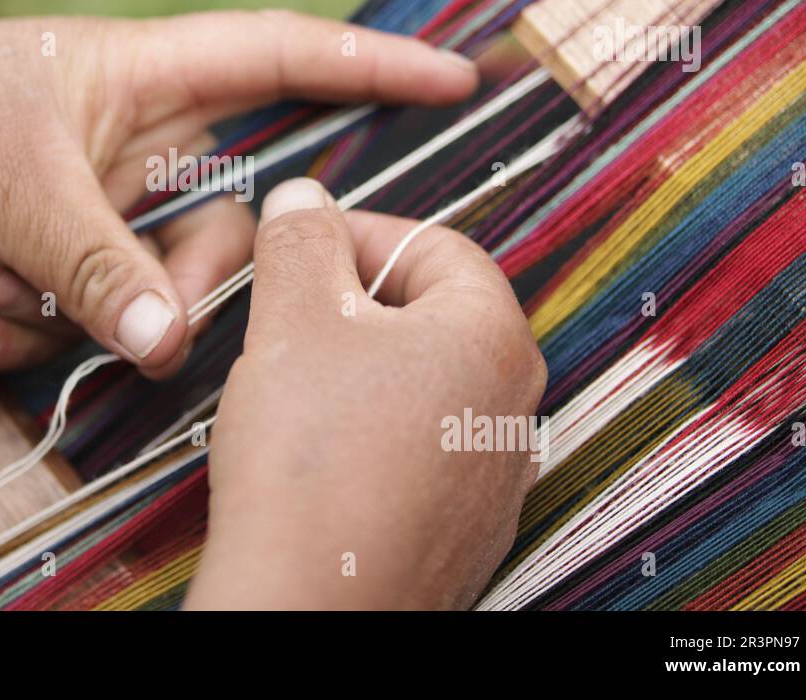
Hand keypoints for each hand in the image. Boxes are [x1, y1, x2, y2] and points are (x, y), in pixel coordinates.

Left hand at [0, 12, 475, 375]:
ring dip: (69, 313)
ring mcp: (82, 199)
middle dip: (173, 281)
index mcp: (137, 76)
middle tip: (114, 310)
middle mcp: (123, 137)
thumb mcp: (23, 195)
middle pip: (219, 221)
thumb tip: (175, 344)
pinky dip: (28, 326)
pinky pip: (81, 310)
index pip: (280, 54)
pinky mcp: (38, 254)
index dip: (372, 64)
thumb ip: (113, 272)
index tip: (457, 79)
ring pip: (146, 283)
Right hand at [185, 177, 545, 608]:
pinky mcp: (465, 530)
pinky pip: (420, 450)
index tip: (301, 246)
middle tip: (290, 316)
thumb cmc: (310, 461)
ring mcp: (494, 476)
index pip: (436, 245)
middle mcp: (514, 406)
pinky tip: (321, 455)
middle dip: (355, 303)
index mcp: (493, 336)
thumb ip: (301, 240)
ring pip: (424, 385)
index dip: (359, 233)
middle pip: (433, 315)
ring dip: (361, 368)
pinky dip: (373, 433)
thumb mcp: (291, 318)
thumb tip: (304, 198)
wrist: (310, 607)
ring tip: (296, 387)